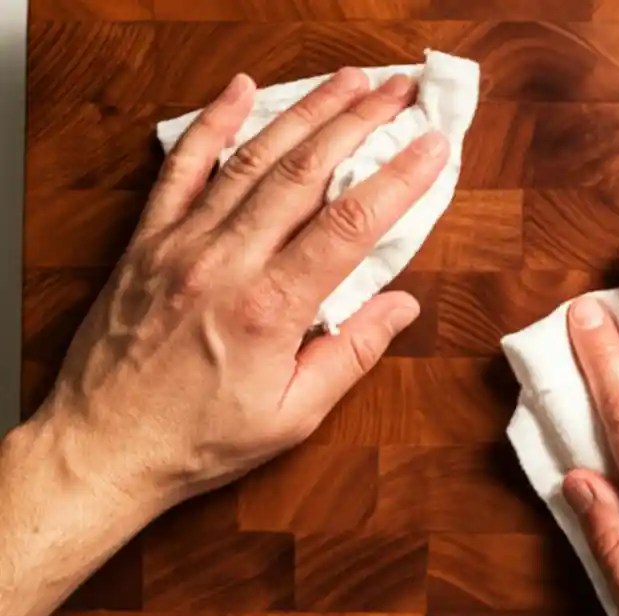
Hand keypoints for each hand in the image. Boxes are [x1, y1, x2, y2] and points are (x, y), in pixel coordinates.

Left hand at [23, 68, 447, 513]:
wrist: (102, 448)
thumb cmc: (199, 440)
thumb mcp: (294, 414)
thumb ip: (352, 353)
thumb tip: (403, 305)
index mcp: (270, 307)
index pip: (350, 224)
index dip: (399, 177)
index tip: (431, 144)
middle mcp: (225, 261)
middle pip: (305, 172)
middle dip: (359, 122)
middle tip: (399, 91)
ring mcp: (181, 243)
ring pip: (252, 160)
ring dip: (304, 111)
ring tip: (346, 81)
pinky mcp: (147, 241)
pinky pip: (181, 168)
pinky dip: (212, 124)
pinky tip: (240, 90)